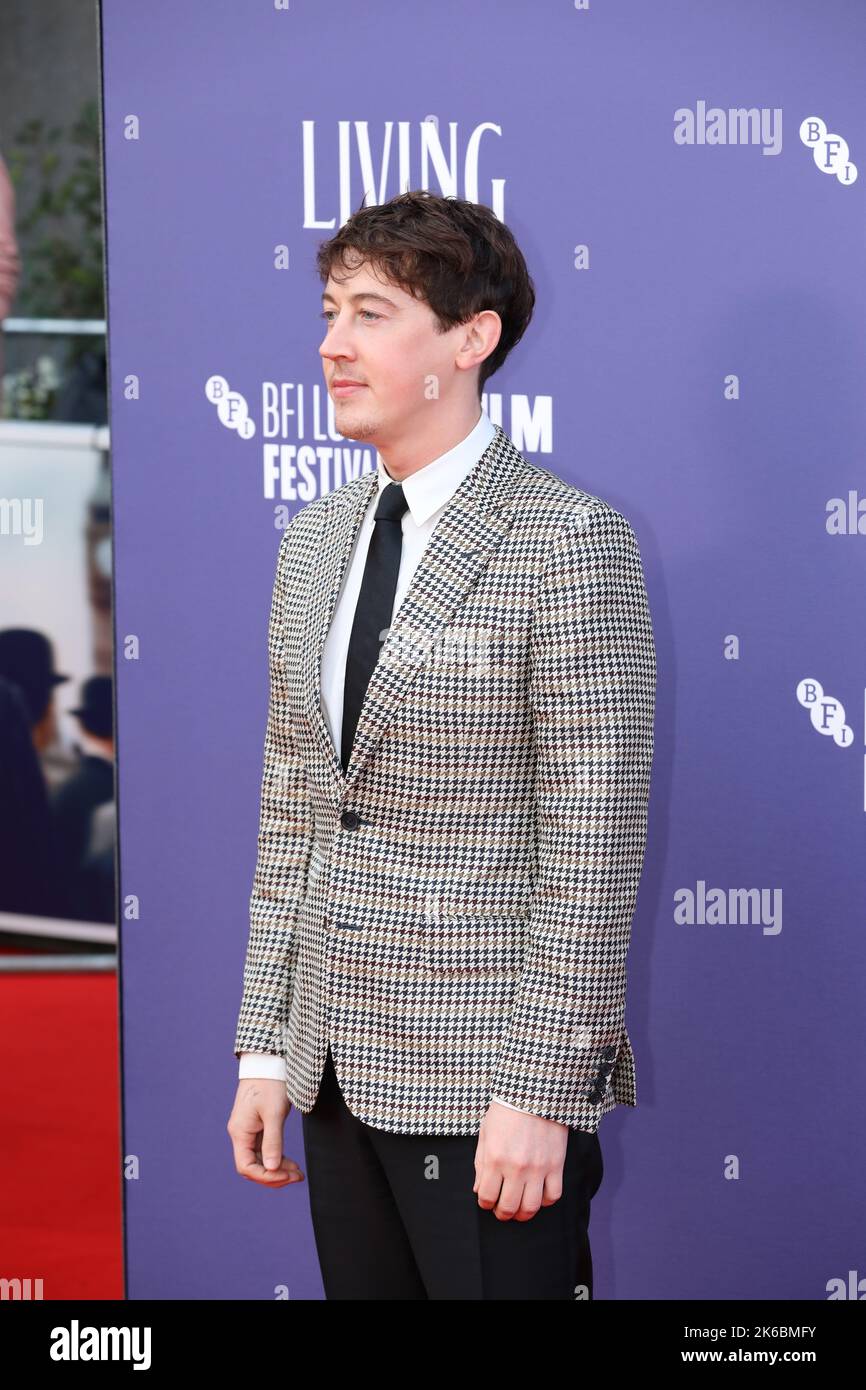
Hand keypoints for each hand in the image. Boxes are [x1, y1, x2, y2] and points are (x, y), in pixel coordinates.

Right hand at [227, 1077, 304, 1188]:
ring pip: (260, 1160)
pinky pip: (264, 1150)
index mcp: (240, 1132)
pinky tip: (291, 1163)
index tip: (287, 1176)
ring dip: (277, 1169)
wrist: (268, 1062)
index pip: (247, 1167)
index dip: (266, 1176)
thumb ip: (273, 1142)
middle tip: (297, 1177)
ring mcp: (248, 1131)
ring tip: (298, 1173)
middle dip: (274, 1176)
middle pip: (253, 1167)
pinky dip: (277, 1158)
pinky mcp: (257, 1126)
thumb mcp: (274, 1113)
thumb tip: (272, 1169)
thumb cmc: (270, 1084)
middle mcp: (241, 1134)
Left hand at [473, 1100, 567, 1219]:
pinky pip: (553, 1195)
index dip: (485, 1204)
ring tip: (520, 1209)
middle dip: (502, 1214)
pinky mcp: (556, 1165)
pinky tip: (539, 1195)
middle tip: (502, 1211)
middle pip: (508, 1207)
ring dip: (523, 1214)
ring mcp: (538, 1168)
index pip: (486, 1196)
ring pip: (531, 1208)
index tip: (487, 1201)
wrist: (534, 1091)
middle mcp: (515, 1167)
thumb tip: (478, 1189)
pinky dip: (545, 1202)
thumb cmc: (506, 1109)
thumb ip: (480, 1163)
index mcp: (494, 1158)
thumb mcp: (486, 1132)